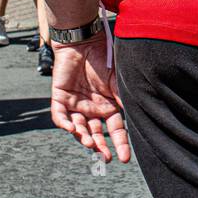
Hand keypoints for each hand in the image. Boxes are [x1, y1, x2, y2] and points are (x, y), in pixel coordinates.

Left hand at [50, 34, 130, 162]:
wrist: (82, 40)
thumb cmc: (102, 56)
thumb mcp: (117, 80)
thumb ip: (123, 99)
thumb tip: (137, 117)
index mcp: (108, 106)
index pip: (115, 130)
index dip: (120, 144)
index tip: (124, 158)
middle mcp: (92, 109)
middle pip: (96, 134)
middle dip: (101, 147)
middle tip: (105, 157)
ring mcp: (75, 105)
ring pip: (78, 129)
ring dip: (84, 138)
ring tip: (91, 143)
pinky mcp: (60, 98)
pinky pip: (60, 117)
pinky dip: (65, 125)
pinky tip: (73, 129)